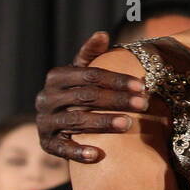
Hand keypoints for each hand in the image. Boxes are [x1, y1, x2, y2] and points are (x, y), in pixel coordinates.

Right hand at [35, 31, 149, 162]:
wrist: (58, 123)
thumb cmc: (78, 92)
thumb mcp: (82, 73)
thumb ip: (91, 55)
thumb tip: (102, 34)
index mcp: (56, 77)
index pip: (90, 76)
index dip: (117, 80)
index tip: (142, 86)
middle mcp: (46, 98)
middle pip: (86, 97)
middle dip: (117, 100)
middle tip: (144, 104)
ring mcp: (45, 122)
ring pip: (76, 121)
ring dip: (103, 123)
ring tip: (129, 124)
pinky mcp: (46, 143)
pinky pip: (61, 149)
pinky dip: (78, 152)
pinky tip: (98, 155)